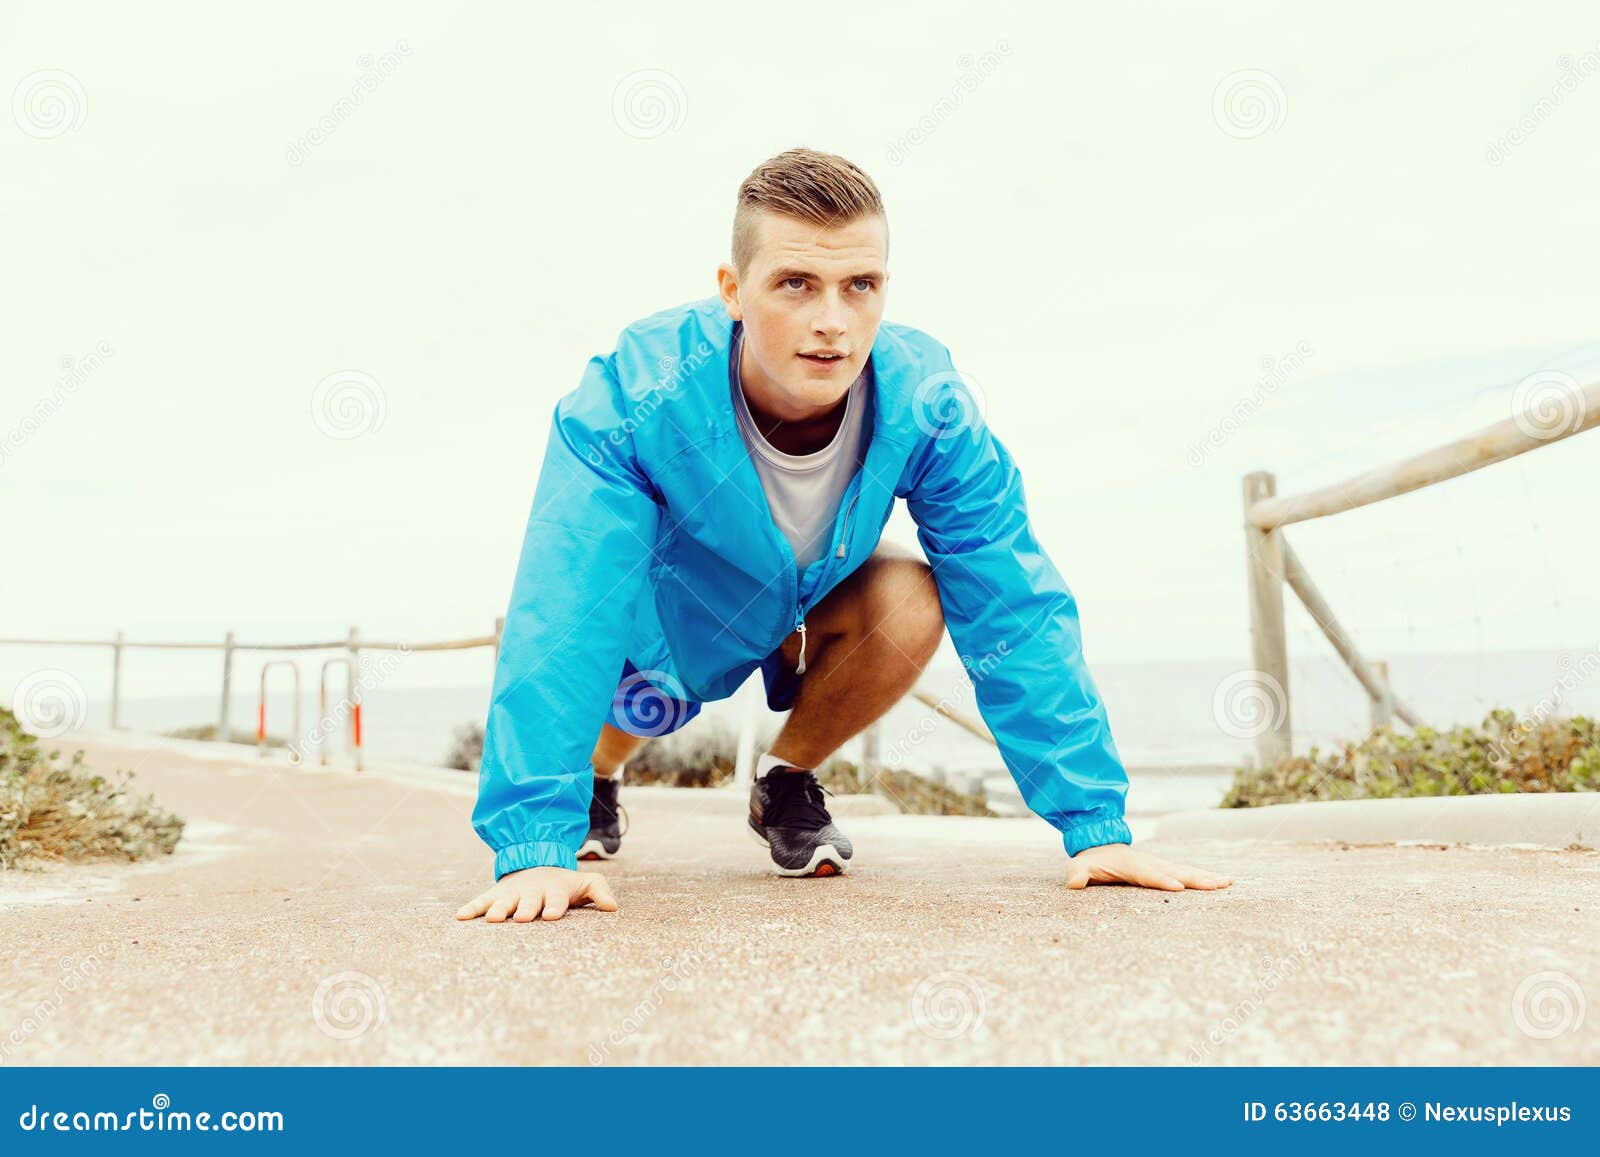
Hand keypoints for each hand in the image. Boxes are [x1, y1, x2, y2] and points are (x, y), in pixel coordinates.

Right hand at [455, 866, 618, 922]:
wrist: (535, 863)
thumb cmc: (563, 883)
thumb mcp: (585, 883)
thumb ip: (599, 892)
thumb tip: (613, 908)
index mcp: (553, 890)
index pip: (555, 899)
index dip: (554, 906)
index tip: (551, 915)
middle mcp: (531, 892)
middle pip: (528, 902)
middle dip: (525, 909)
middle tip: (522, 917)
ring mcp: (511, 894)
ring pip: (503, 903)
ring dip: (499, 910)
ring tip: (493, 919)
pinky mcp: (495, 896)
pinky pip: (481, 902)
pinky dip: (471, 908)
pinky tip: (460, 917)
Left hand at [1066, 844, 1231, 891]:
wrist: (1100, 842)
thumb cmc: (1091, 860)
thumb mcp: (1079, 866)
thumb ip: (1077, 874)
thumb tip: (1073, 883)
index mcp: (1131, 865)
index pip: (1148, 875)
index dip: (1162, 880)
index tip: (1178, 887)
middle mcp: (1150, 863)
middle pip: (1175, 871)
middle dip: (1195, 879)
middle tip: (1217, 885)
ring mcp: (1160, 864)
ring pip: (1186, 871)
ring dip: (1206, 877)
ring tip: (1228, 882)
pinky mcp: (1166, 868)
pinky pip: (1187, 872)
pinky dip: (1204, 876)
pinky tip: (1222, 882)